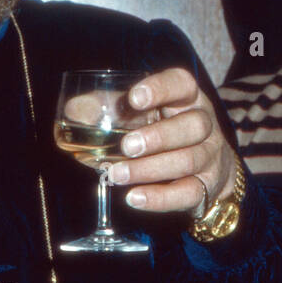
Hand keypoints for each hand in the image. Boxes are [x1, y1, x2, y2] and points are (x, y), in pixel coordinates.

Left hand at [106, 67, 236, 213]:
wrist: (206, 170)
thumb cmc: (162, 133)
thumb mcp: (139, 115)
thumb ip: (107, 109)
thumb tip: (73, 110)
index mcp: (186, 99)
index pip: (182, 84)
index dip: (161, 88)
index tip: (134, 98)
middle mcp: (204, 125)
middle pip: (193, 126)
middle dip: (158, 137)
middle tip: (126, 147)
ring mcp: (208, 157)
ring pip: (188, 161)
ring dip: (148, 169)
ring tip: (116, 175)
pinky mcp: (206, 187)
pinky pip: (188, 193)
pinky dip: (160, 198)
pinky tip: (134, 198)